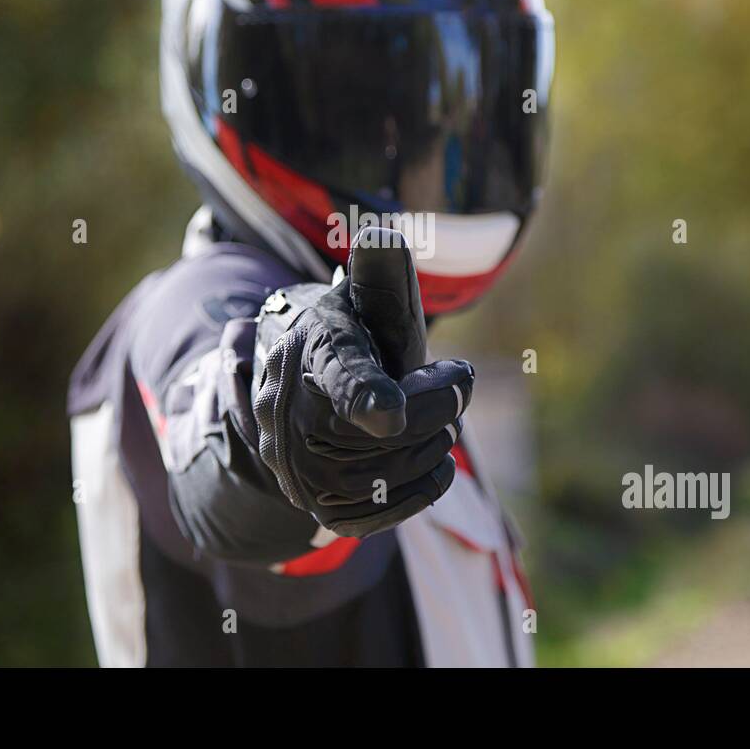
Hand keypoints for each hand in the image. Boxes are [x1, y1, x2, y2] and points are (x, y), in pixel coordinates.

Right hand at [252, 228, 472, 537]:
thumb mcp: (363, 298)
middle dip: (439, 406)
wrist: (299, 390)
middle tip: (458, 380)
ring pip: (389, 473)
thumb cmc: (350, 335)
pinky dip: (422, 486)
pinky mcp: (318, 508)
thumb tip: (383, 235)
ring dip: (434, 443)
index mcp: (312, 352)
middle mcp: (291, 417)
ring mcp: (299, 470)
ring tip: (438, 414)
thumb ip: (380, 273)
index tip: (390, 412)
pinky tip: (432, 457)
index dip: (366, 394)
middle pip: (385, 432)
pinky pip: (383, 513)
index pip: (341, 375)